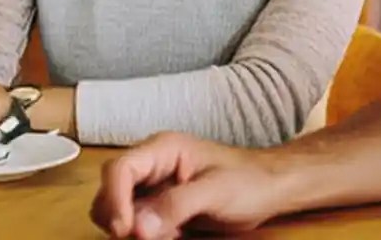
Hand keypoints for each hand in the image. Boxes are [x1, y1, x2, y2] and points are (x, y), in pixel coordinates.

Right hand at [91, 132, 291, 239]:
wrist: (270, 189)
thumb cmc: (250, 181)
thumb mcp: (216, 191)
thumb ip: (176, 205)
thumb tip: (138, 228)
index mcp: (163, 149)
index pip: (120, 169)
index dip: (114, 200)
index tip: (125, 229)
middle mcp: (151, 165)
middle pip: (109, 191)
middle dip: (120, 217)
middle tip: (149, 236)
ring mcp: (153, 186)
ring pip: (117, 211)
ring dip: (132, 229)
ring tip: (168, 233)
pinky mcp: (159, 206)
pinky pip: (136, 224)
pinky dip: (144, 234)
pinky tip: (173, 235)